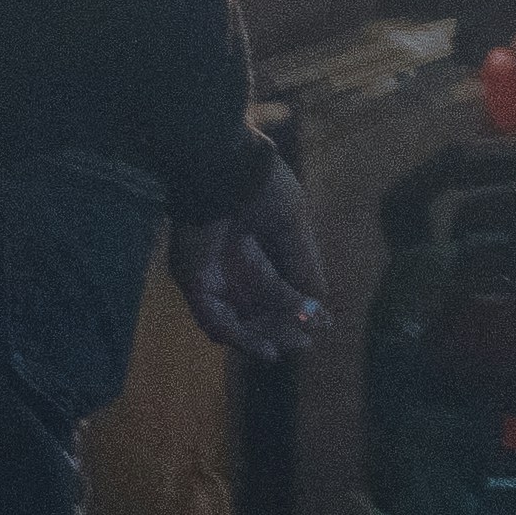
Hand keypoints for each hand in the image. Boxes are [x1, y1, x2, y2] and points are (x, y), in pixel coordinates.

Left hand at [172, 158, 329, 360]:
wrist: (225, 166)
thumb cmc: (261, 186)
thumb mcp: (293, 227)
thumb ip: (302, 264)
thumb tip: (320, 301)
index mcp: (255, 247)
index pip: (275, 287)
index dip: (297, 308)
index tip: (322, 324)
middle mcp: (231, 264)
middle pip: (256, 307)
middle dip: (281, 327)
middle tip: (304, 344)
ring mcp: (210, 273)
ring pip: (235, 318)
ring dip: (261, 337)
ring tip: (287, 348)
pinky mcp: (193, 280)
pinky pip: (212, 317)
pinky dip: (237, 336)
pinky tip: (264, 347)